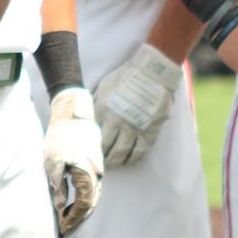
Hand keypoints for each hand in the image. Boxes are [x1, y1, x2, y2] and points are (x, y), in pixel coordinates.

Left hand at [44, 86, 102, 237]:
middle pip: (90, 206)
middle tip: (64, 234)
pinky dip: (82, 202)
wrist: (74, 114)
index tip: (62, 231)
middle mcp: (97, 175)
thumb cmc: (60, 136)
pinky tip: (71, 205)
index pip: (83, 206)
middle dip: (77, 221)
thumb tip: (59, 207)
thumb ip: (57, 184)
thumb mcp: (53, 160)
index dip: (73, 221)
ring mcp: (98, 171)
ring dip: (80, 213)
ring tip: (66, 223)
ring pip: (92, 199)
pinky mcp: (94, 167)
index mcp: (87, 175)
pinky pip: (91, 190)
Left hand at [93, 43, 184, 165]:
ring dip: (114, 161)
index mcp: (103, 110)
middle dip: (99, 158)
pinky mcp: (149, 131)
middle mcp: (116, 121)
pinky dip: (133, 158)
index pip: (91, 135)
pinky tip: (128, 161)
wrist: (153, 72)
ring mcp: (133, 127)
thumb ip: (95, 103)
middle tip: (96, 164)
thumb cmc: (126, 77)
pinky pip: (140, 151)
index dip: (88, 147)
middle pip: (104, 147)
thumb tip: (86, 117)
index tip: (85, 153)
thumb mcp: (104, 87)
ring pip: (121, 152)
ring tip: (111, 165)